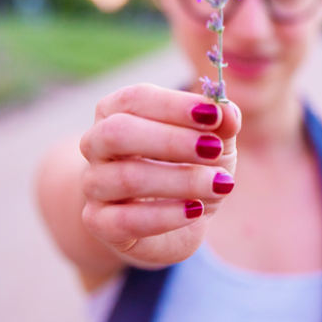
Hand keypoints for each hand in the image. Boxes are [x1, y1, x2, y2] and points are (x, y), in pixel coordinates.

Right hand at [79, 84, 240, 266]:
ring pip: (126, 178)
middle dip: (171, 140)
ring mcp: (93, 184)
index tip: (214, 115)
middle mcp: (96, 144)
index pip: (136, 98)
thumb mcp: (213, 142)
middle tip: (214, 149)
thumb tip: (228, 112)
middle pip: (117, 133)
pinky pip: (125, 220)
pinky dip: (165, 215)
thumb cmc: (189, 165)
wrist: (173, 219)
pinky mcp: (99, 223)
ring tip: (219, 184)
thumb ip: (221, 124)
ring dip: (180, 180)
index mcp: (117, 111)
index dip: (174, 105)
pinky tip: (196, 211)